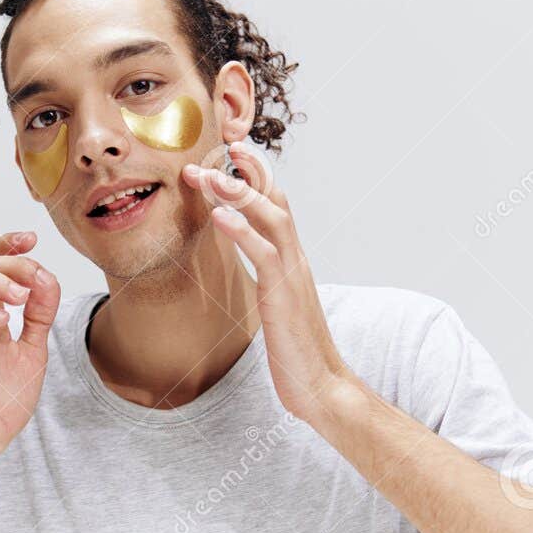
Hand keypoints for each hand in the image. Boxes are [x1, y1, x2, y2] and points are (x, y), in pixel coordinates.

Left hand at [183, 143, 351, 425]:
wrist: (322, 387)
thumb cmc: (297, 353)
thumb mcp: (276, 308)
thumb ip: (267, 282)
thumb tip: (250, 270)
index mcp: (292, 261)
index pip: (276, 205)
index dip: (255, 176)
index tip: (230, 153)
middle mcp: (296, 260)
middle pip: (275, 199)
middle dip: (248, 170)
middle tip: (221, 144)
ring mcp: (292, 275)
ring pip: (271, 218)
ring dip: (239, 192)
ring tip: (210, 173)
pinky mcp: (283, 296)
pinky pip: (263, 254)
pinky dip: (241, 231)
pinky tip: (219, 215)